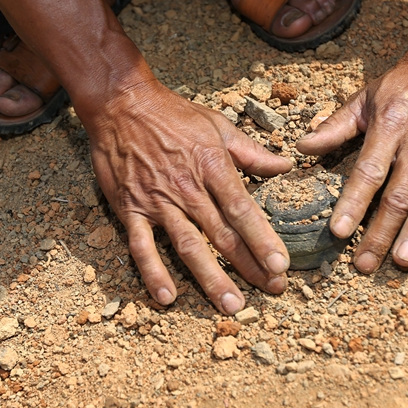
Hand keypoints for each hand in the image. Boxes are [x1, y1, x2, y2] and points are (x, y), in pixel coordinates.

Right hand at [83, 80, 292, 313]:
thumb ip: (251, 151)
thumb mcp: (217, 125)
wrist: (121, 103)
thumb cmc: (172, 114)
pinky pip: (141, 246)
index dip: (263, 239)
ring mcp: (157, 202)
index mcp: (212, 166)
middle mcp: (187, 188)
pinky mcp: (130, 209)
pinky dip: (153, 272)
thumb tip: (286, 164)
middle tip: (271, 291)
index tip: (281, 265)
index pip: (242, 210)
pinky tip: (166, 297)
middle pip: (222, 235)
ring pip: (188, 246)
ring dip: (210, 278)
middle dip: (248, 266)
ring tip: (230, 304)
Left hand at [296, 43, 407, 271]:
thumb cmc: (404, 82)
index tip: (338, 231)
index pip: (368, 171)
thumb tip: (301, 147)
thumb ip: (335, 126)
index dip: (353, 202)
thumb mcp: (365, 97)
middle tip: (365, 263)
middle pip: (399, 194)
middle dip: (381, 232)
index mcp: (390, 126)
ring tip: (405, 260)